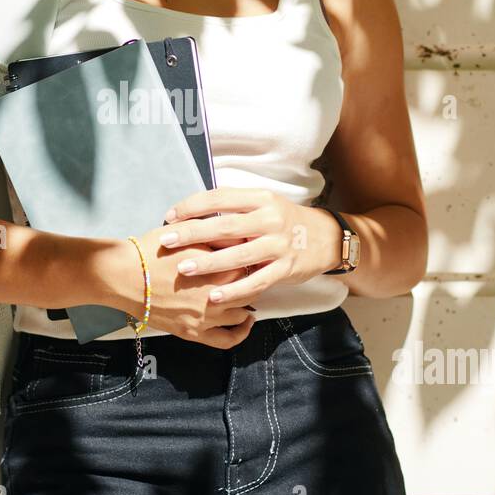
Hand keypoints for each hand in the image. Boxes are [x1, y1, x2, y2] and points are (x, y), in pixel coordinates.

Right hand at [113, 221, 257, 348]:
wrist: (124, 276)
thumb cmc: (152, 251)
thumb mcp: (188, 232)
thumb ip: (218, 235)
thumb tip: (241, 236)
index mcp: (221, 268)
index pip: (251, 263)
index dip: (250, 256)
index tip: (250, 253)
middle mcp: (219, 295)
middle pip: (252, 289)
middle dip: (252, 279)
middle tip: (249, 272)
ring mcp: (207, 317)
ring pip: (243, 313)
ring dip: (246, 302)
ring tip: (244, 293)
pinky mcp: (194, 332)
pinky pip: (228, 340)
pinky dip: (240, 333)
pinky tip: (244, 322)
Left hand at [155, 187, 341, 305]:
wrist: (327, 238)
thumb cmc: (286, 220)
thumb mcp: (265, 204)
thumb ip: (235, 208)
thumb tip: (195, 213)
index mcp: (261, 198)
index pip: (220, 198)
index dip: (192, 206)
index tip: (170, 216)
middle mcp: (270, 219)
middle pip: (225, 226)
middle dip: (192, 233)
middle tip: (166, 240)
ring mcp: (279, 245)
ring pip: (238, 255)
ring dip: (208, 263)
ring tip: (183, 269)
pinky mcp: (286, 269)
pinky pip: (256, 281)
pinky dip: (234, 290)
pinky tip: (214, 297)